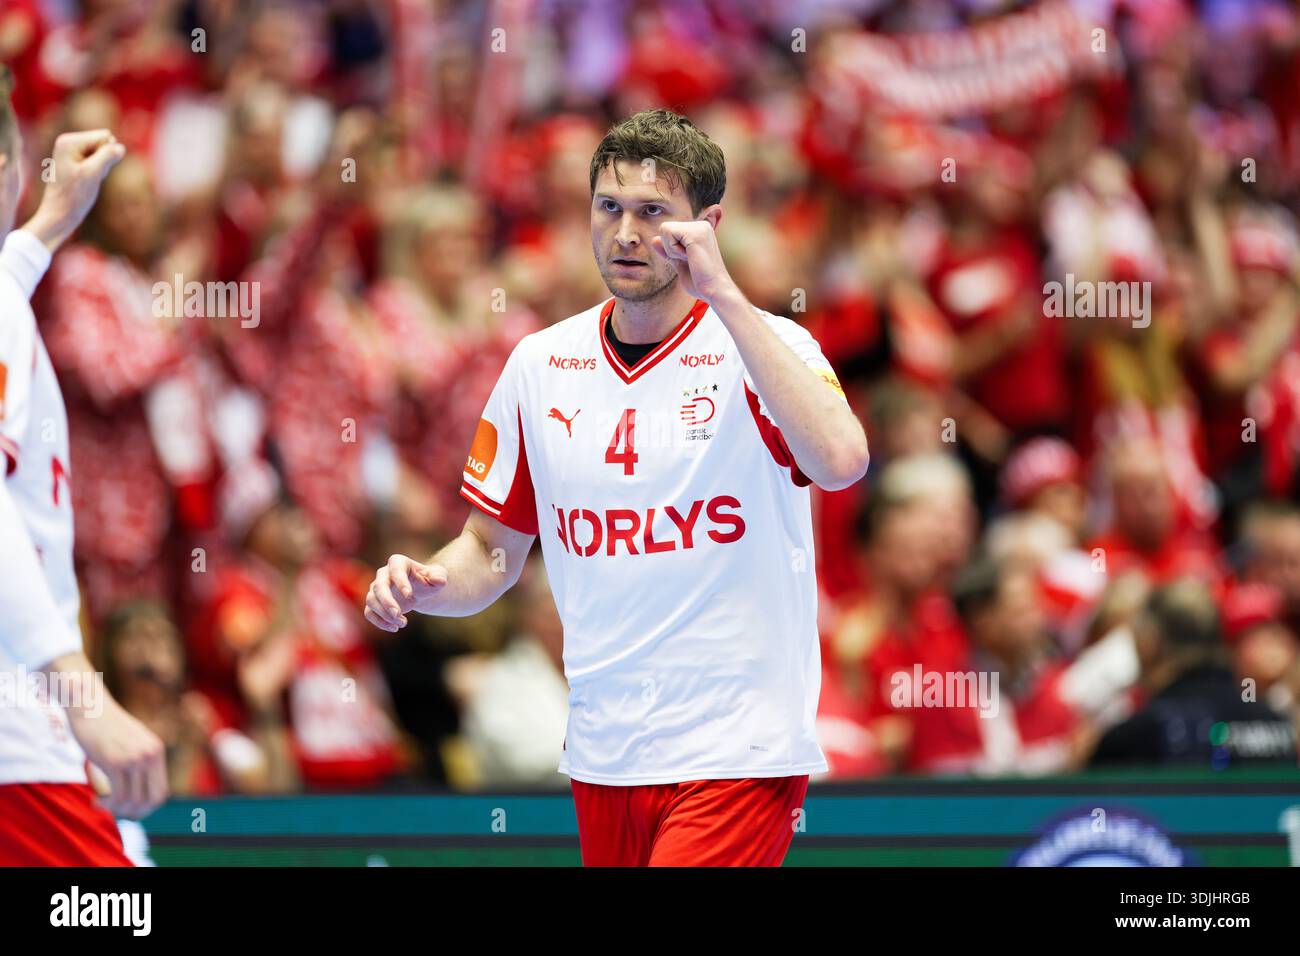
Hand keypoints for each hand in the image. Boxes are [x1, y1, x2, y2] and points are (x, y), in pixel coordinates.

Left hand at [23, 129, 125, 253]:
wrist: (60, 214)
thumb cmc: (74, 196)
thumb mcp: (93, 174)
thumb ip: (107, 157)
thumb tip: (120, 147)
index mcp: (69, 141)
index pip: (104, 137)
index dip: (106, 156)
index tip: (92, 171)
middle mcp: (68, 141)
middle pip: (103, 142)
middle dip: (104, 160)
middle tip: (90, 177)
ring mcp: (70, 150)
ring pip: (102, 153)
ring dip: (101, 168)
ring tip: (87, 180)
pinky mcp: (74, 160)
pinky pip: (98, 160)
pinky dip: (98, 172)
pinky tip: (87, 181)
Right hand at [66, 696, 167, 819]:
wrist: (89, 707)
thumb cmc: (105, 726)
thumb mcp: (131, 741)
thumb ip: (138, 760)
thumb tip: (138, 788)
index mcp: (156, 751)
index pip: (161, 792)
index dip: (146, 808)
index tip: (129, 810)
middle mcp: (149, 755)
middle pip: (152, 800)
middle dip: (135, 813)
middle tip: (116, 812)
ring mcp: (133, 758)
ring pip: (133, 801)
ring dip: (117, 810)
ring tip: (102, 805)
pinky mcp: (114, 761)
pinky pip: (117, 796)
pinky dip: (106, 805)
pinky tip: (95, 801)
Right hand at [364, 555, 448, 631]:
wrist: (420, 590)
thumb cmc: (428, 580)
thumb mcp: (438, 576)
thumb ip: (439, 577)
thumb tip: (439, 581)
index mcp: (398, 562)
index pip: (395, 569)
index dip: (400, 582)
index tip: (409, 595)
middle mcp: (384, 574)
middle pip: (378, 587)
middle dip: (386, 602)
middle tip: (398, 614)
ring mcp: (376, 588)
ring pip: (371, 601)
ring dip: (384, 615)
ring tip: (403, 623)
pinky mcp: (374, 603)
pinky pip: (369, 613)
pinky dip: (380, 622)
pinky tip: (395, 628)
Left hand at [650, 213, 735, 302]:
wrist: (714, 291)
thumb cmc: (700, 282)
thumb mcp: (680, 264)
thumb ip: (669, 252)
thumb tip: (654, 240)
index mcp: (700, 231)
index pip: (669, 232)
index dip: (671, 249)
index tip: (690, 260)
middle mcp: (701, 225)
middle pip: (665, 228)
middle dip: (670, 249)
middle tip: (690, 260)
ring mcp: (700, 227)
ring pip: (665, 229)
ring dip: (671, 249)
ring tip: (691, 259)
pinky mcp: (696, 233)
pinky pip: (668, 233)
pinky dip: (673, 250)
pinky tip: (689, 257)